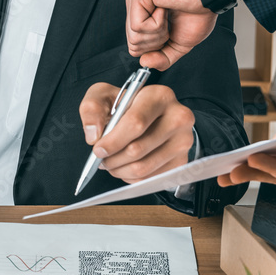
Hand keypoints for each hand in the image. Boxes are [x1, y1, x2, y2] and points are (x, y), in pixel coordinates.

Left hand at [80, 83, 194, 182]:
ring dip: (119, 170)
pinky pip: (150, 179)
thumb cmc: (126, 105)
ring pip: (143, 167)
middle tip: (101, 159)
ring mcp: (183, 141)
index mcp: (159, 96)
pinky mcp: (182, 161)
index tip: (98, 149)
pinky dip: (132, 177)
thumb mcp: (104, 95)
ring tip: (111, 163)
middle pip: (138, 149)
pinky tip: (126, 166)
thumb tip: (94, 136)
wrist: (151, 115)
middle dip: (113, 158)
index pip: (136, 123)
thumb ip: (92, 108)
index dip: (113, 140)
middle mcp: (178, 118)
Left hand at [125, 0, 218, 69]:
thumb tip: (145, 63)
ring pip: (134, 37)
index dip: (155, 48)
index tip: (169, 32)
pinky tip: (165, 9)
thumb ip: (162, 58)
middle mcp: (135, 7)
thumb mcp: (178, 45)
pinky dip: (157, 24)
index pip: (135, 48)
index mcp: (142, 16)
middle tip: (170, 24)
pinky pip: (138, 26)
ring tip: (168, 16)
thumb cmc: (197, 13)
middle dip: (157, 42)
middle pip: (133, 45)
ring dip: (158, 33)